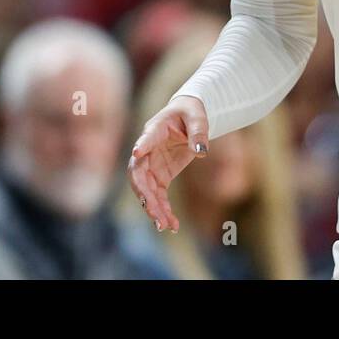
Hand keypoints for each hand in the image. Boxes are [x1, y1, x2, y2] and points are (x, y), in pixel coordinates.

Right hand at [127, 95, 209, 233]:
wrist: (188, 117)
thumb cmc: (190, 112)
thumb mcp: (198, 117)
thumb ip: (199, 132)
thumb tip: (201, 153)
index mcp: (155, 129)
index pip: (146, 139)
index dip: (142, 146)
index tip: (137, 153)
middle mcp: (147, 150)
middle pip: (140, 174)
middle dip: (145, 194)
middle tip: (153, 211)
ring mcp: (152, 165)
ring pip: (147, 190)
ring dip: (154, 208)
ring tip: (165, 225)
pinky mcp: (160, 175)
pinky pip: (159, 196)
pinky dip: (163, 210)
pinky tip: (172, 225)